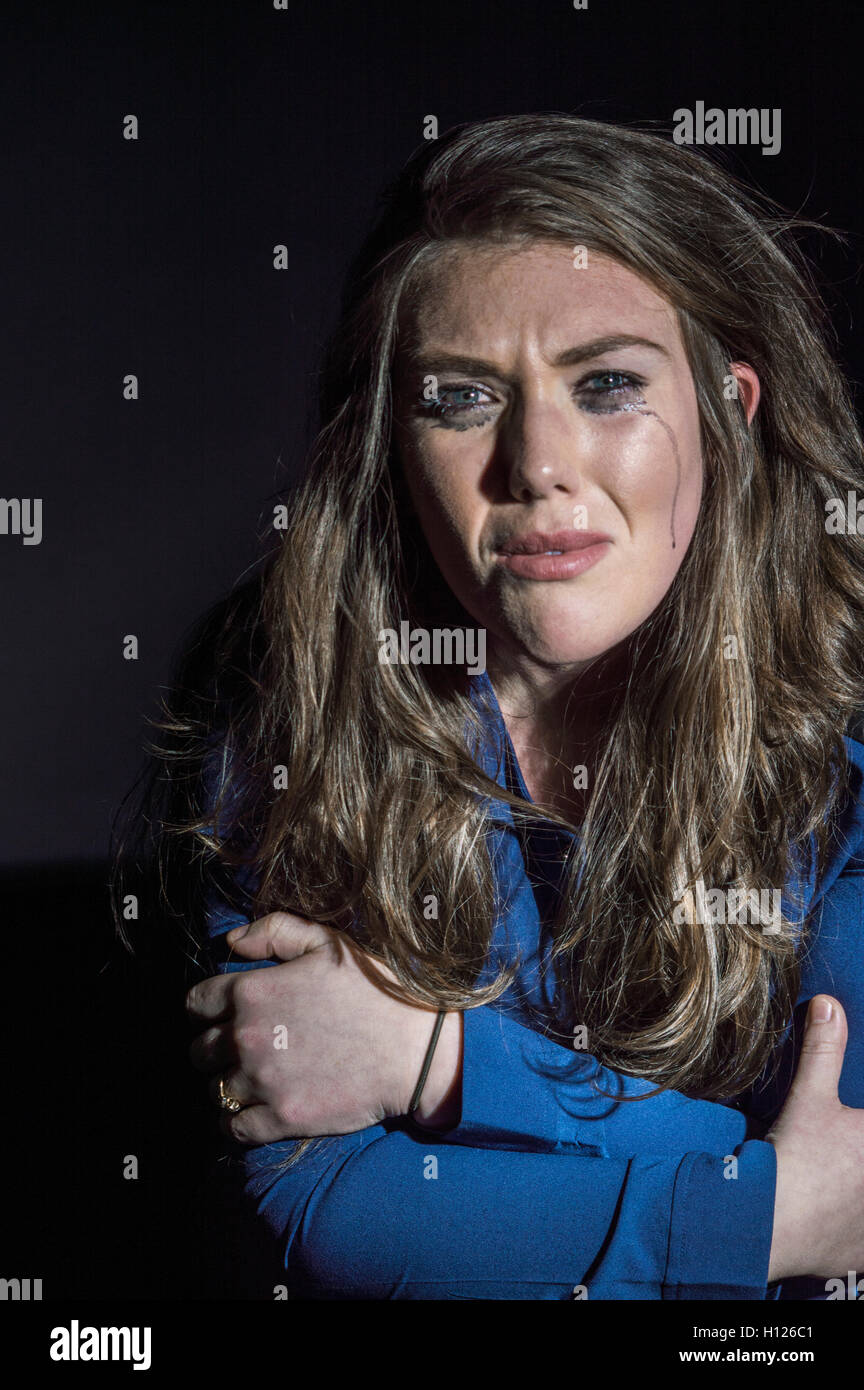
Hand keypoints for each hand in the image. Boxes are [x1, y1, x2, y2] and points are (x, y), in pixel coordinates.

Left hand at [185, 912, 462, 1143]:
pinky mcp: (282, 1118)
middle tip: (243, 1048)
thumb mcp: (328, 942)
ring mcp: (263, 1082)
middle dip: (214, 1048)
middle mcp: (248, 1037)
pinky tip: (256, 1111)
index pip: (195, 1003)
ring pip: (214, 1090)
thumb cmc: (377, 989)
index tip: (222, 1014)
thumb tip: (231, 941)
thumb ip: (274, 931)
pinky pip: (233, 1128)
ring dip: (228, 1085)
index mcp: (253, 991)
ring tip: (254, 1079)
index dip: (206, 1008)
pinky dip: (237, 1122)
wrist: (418, 1048)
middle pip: (198, 1050)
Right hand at [766, 994, 863, 1281]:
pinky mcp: (863, 1254)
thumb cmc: (796, 1159)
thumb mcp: (809, 1097)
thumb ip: (824, 1051)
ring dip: (856, 1192)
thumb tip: (828, 1006)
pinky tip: (837, 1218)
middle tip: (839, 1151)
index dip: (858, 1127)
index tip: (851, 1126)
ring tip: (840, 1182)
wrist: (769, 1224)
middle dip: (856, 1155)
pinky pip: (861, 1242)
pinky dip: (852, 1229)